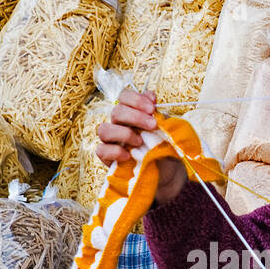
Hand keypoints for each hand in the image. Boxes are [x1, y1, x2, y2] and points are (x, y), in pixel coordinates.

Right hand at [95, 88, 187, 205]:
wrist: (168, 172)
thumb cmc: (165, 147)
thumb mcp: (165, 128)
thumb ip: (156, 112)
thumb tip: (151, 96)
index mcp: (131, 113)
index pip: (124, 97)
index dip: (135, 99)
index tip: (152, 107)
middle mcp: (118, 125)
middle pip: (116, 112)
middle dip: (135, 116)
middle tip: (152, 125)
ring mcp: (111, 141)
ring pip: (104, 130)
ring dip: (124, 133)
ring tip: (140, 141)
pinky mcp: (108, 158)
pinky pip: (101, 150)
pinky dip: (115, 151)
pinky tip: (128, 155)